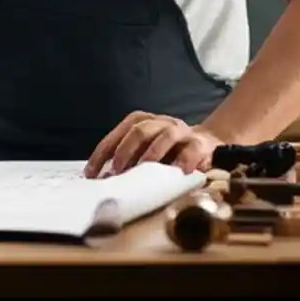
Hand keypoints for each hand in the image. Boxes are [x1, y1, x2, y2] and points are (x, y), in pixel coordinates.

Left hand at [84, 111, 224, 177]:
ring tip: (144, 169)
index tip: (92, 172)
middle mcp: (160, 122)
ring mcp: (181, 131)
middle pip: (139, 130)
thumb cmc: (169, 151)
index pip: (118, 134)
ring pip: (166, 135)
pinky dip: (185, 159)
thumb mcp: (146, 151)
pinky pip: (193, 148)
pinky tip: (179, 171)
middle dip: (125, 150)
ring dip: (152, 153)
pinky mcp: (201, 143)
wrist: (207, 143)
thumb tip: (106, 178)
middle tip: (117, 170)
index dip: (103, 152)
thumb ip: (129, 160)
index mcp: (142, 122)